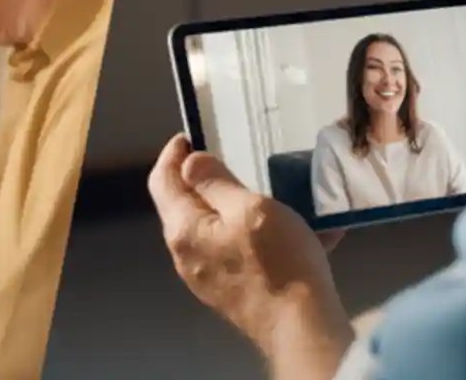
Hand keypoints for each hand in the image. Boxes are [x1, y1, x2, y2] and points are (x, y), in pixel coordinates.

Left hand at [148, 135, 351, 361]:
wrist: (303, 327)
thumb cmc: (278, 262)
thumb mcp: (249, 208)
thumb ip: (214, 183)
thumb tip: (189, 163)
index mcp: (184, 230)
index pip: (162, 181)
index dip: (172, 154)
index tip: (188, 137)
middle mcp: (187, 255)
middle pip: (183, 206)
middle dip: (200, 180)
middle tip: (224, 159)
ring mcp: (207, 276)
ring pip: (211, 229)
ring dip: (229, 206)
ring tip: (258, 190)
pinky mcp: (231, 290)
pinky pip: (235, 250)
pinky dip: (252, 233)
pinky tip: (286, 229)